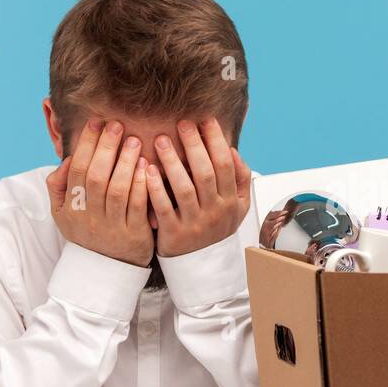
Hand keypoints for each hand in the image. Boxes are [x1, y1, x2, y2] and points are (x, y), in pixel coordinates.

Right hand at [46, 119, 154, 266]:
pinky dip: (141, 185)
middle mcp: (90, 217)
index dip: (86, 145)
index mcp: (71, 208)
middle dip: (106, 148)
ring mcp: (112, 227)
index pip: (77, 170)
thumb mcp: (63, 214)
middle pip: (96, 177)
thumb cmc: (86, 232)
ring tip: (134, 140)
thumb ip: (58, 186)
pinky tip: (146, 166)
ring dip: (126, 162)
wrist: (105, 271)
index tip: (96, 123)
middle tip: (117, 126)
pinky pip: (137, 206)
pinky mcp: (134, 234)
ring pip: (117, 190)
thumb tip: (67, 159)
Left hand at [146, 118, 251, 257]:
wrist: (202, 266)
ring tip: (160, 140)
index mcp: (231, 201)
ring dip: (173, 162)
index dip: (216, 141)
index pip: (225, 165)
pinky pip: (164, 207)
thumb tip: (233, 151)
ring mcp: (195, 223)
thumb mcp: (238, 207)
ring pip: (184, 188)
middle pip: (205, 172)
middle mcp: (215, 211)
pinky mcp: (174, 233)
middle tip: (181, 123)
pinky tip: (147, 169)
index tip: (205, 120)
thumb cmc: (217, 227)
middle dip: (194, 145)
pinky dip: (156, 188)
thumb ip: (240, 179)